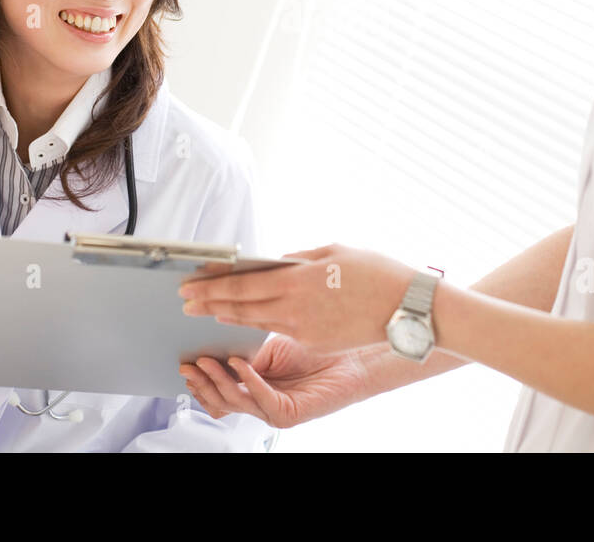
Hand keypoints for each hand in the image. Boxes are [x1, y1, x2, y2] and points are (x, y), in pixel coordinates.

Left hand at [179, 243, 416, 352]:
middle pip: (241, 306)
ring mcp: (304, 329)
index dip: (212, 285)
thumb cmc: (376, 272)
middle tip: (186, 300)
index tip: (190, 283)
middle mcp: (296, 308)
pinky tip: (243, 320)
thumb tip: (275, 263)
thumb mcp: (335, 251)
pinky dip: (255, 324)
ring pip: (255, 321)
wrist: (407, 308)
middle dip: (209, 302)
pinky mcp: (315, 342)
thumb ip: (299, 258)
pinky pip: (278, 331)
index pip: (242, 284)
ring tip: (206, 310)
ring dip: (228, 315)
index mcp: (299, 280)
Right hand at [179, 334, 372, 427]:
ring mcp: (273, 410)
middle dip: (201, 383)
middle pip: (220, 401)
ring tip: (208, 362)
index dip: (199, 379)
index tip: (185, 361)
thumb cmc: (318, 348)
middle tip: (189, 365)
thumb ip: (245, 350)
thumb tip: (213, 344)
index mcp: (253, 385)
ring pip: (235, 403)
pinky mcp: (288, 414)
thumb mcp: (271, 345)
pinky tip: (240, 363)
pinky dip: (247, 380)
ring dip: (218, 381)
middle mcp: (260, 401)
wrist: (352, 356)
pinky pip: (260, 400)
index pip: (218, 390)